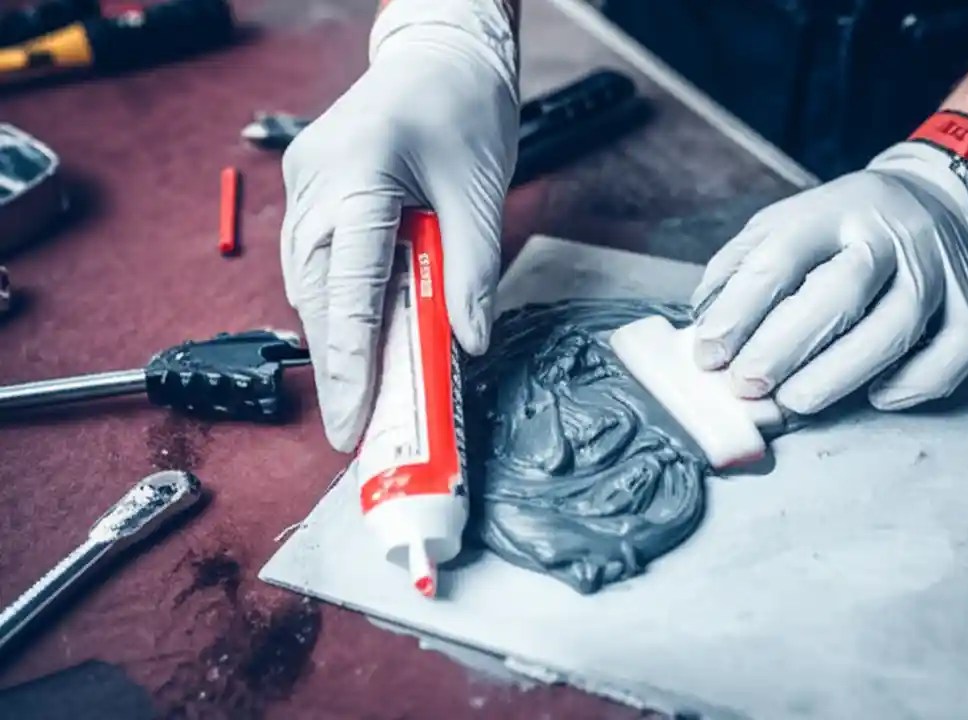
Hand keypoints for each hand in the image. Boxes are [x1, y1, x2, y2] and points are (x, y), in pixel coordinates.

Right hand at [280, 0, 517, 450]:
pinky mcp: (312, 194)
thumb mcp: (482, 192)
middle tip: (363, 427)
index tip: (352, 422)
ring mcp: (305, 186)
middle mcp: (316, 182)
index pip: (347, 287)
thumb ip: (472, 271)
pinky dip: (343, 307)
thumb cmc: (463, 106)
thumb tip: (468, 341)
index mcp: (358, 172)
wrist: (440, 53)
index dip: (348, 364)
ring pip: (313, 287)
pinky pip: (319, 264)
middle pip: (319, 296)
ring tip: (370, 396)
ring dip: (341, 340)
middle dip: (341, 366)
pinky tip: (368, 339)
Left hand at [691, 141, 967, 414]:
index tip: (708, 352)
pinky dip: (915, 383)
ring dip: (840, 373)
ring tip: (795, 401)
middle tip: (746, 385)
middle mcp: (891, 233)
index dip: (741, 308)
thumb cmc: (844, 227)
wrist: (943, 200)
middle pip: (842, 291)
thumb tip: (703, 325)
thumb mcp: (785, 224)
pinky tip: (875, 398)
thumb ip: (739, 267)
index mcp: (834, 208)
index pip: (782, 254)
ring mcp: (939, 268)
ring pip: (896, 325)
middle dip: (787, 345)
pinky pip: (954, 352)